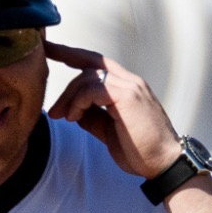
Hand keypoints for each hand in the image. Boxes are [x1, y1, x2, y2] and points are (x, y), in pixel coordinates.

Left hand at [44, 41, 181, 179]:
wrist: (164, 163)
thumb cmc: (140, 150)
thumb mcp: (108, 130)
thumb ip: (92, 116)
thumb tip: (72, 110)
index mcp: (127, 86)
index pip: (97, 61)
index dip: (73, 54)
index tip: (51, 49)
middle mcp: (130, 80)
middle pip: (89, 63)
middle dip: (64, 73)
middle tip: (48, 100)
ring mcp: (130, 86)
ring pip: (88, 76)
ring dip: (69, 97)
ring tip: (63, 116)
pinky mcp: (127, 96)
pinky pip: (93, 89)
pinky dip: (78, 102)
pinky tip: (73, 117)